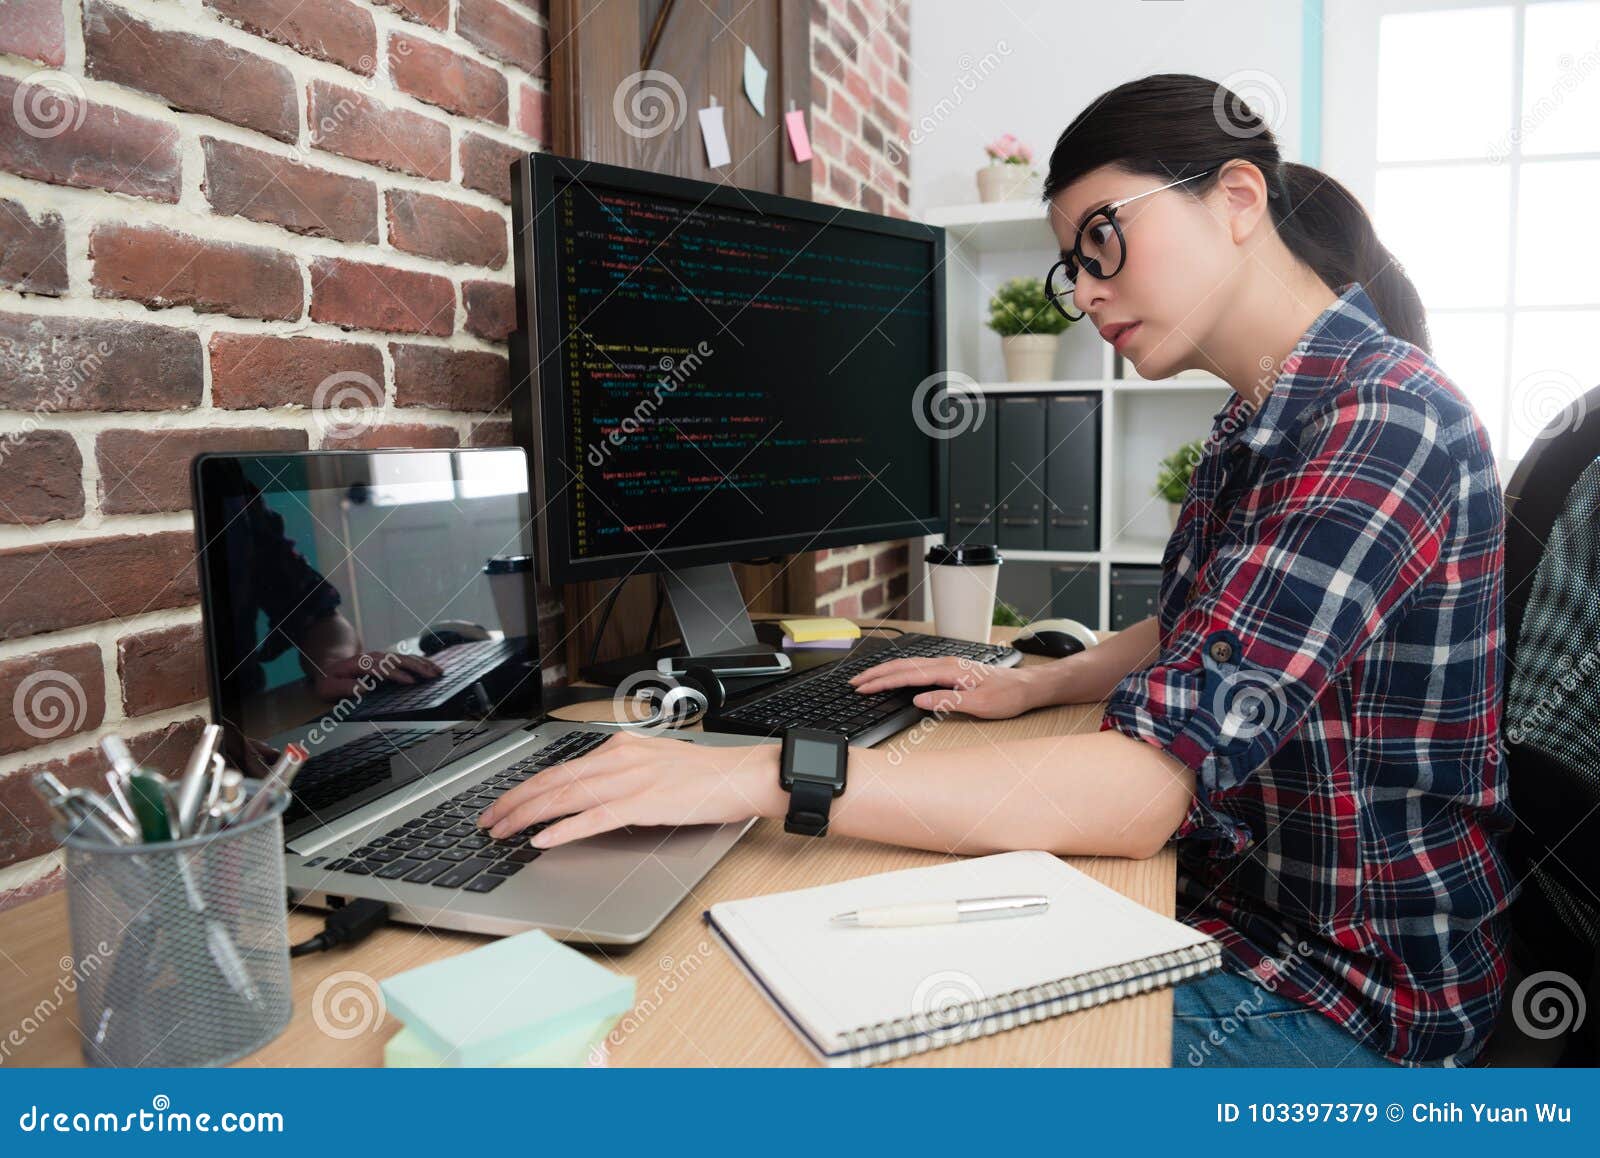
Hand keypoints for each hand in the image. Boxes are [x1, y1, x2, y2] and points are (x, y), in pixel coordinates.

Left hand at [312, 651, 441, 699]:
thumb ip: (344, 688)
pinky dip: (422, 662)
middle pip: (398, 660)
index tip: (410, 682)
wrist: (332, 665)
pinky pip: (408, 659)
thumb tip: (364, 688)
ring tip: (438, 672)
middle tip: (432, 676)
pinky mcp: (389, 659)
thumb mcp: (329, 687)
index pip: (381, 668)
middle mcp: (374, 657)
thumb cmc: (331, 680)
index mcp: (360, 664)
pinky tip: (434, 667)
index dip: (396, 674)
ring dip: (423, 664)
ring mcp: (383, 656)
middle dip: (417, 667)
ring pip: (406, 658)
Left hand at [476, 731, 786, 848]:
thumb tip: (589, 795)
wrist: (741, 776)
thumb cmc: (705, 777)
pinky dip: (565, 829)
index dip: (524, 788)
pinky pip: (595, 818)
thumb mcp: (654, 764)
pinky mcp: (644, 802)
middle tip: (487, 821)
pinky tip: (543, 840)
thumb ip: (621, 774)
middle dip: (514, 802)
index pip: (560, 769)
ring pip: (566, 797)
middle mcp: (619, 759)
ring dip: (527, 816)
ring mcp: (630, 780)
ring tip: (503, 831)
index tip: (501, 803)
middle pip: (553, 781)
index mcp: (619, 749)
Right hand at [847, 655, 1049, 719]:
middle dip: (876, 673)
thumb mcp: (979, 705)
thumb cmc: (1008, 696)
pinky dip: (900, 670)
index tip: (863, 688)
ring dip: (886, 670)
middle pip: (903, 665)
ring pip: (909, 664)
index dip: (882, 682)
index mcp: (949, 670)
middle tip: (855, 682)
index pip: (907, 675)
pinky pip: (919, 667)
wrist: (1028, 687)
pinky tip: (895, 674)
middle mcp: (946, 663)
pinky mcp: (952, 669)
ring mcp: (949, 665)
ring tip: (867, 678)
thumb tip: (919, 700)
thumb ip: (947, 702)